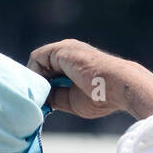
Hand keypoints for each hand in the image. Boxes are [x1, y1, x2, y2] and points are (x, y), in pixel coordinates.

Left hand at [26, 39, 152, 119]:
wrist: (119, 87)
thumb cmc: (102, 96)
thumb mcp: (71, 100)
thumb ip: (55, 97)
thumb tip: (39, 100)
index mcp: (75, 62)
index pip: (49, 71)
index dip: (42, 86)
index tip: (40, 102)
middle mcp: (68, 52)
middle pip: (41, 65)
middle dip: (36, 83)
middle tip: (35, 101)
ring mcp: (64, 49)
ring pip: (37, 62)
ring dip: (33, 80)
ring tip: (38, 96)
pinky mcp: (61, 50)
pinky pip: (37, 59)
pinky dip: (33, 74)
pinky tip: (41, 88)